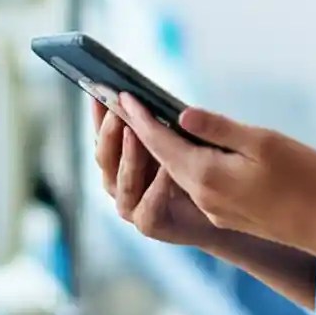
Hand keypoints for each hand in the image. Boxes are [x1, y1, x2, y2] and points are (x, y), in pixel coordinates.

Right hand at [91, 96, 220, 247]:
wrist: (217, 209)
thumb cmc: (192, 168)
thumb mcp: (174, 138)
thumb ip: (156, 122)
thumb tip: (140, 91)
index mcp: (119, 159)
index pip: (102, 134)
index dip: (98, 115)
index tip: (98, 90)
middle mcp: (119, 182)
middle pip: (104, 158)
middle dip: (110, 133)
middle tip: (119, 110)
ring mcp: (132, 205)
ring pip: (121, 182)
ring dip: (129, 157)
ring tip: (137, 133)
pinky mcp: (150, 224)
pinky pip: (148, 207)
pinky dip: (157, 188)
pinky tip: (167, 169)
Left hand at [118, 92, 315, 251]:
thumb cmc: (302, 179)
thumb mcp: (263, 142)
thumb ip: (219, 129)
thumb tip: (182, 114)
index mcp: (207, 175)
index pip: (161, 143)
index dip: (140, 119)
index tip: (122, 97)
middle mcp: (203, 195)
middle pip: (162, 160)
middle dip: (142, 133)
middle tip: (126, 105)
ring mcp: (214, 208)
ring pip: (178, 173)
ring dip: (161, 149)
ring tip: (150, 123)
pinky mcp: (226, 214)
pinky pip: (195, 183)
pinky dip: (183, 163)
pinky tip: (188, 149)